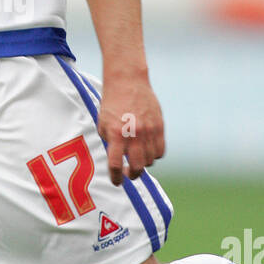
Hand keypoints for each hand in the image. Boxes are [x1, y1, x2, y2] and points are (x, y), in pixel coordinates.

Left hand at [96, 70, 164, 184]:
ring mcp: (149, 131)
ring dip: (143, 164)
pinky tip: (148, 150)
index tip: (117, 181)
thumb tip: (116, 159)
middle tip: (129, 173)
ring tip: (138, 158)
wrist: (127, 81)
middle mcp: (134, 134)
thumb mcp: (103, 124)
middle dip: (132, 175)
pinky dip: (154, 155)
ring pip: (151, 160)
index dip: (116, 177)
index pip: (116, 165)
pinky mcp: (159, 126)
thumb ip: (109, 142)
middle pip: (138, 167)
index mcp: (116, 134)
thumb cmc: (112, 103)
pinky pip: (160, 150)